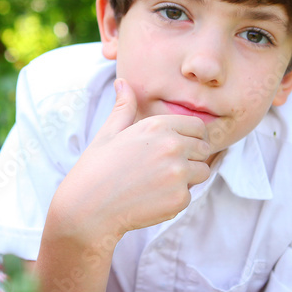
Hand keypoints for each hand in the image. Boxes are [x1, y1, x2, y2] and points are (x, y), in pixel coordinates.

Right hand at [50, 78, 212, 241]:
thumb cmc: (95, 169)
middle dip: (190, 158)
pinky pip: (189, 196)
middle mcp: (173, 146)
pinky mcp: (180, 198)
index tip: (177, 149)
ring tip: (157, 183)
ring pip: (202, 172)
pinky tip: (151, 199)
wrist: (87, 209)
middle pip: (204, 149)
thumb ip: (124, 107)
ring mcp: (179, 173)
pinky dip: (174, 200)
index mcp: (158, 125)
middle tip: (162, 170)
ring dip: (187, 178)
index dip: (191, 137)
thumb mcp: (108, 133)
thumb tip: (123, 83)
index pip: (198, 126)